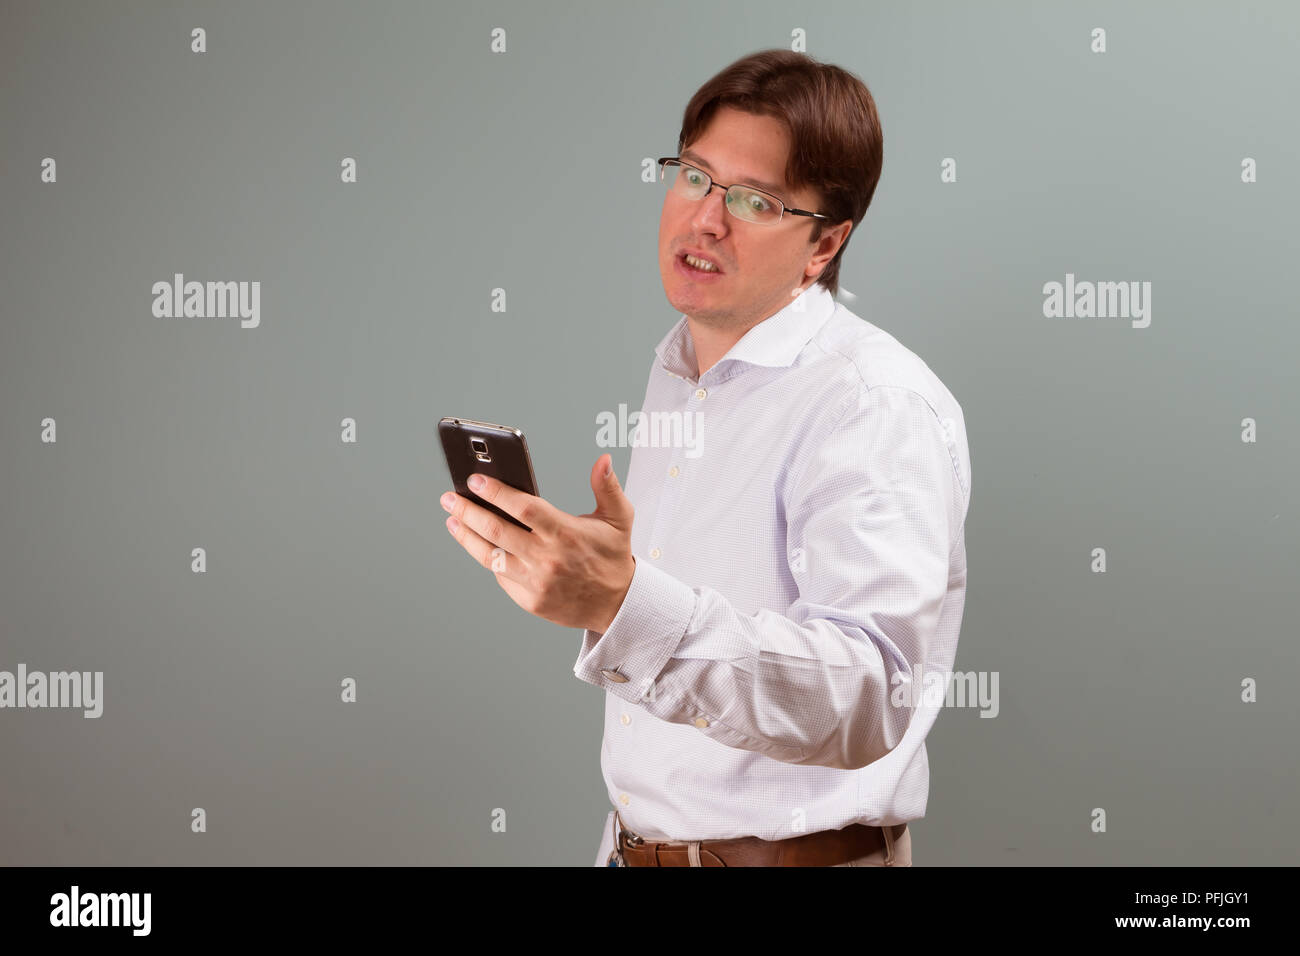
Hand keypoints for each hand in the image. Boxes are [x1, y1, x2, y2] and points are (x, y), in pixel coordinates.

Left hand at [441, 454, 635, 631]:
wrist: (617, 605)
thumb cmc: (613, 558)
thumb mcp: (618, 518)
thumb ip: (608, 487)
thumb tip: (602, 461)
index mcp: (566, 533)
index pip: (523, 507)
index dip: (496, 492)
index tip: (475, 480)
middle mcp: (547, 558)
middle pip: (496, 530)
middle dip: (468, 511)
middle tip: (450, 497)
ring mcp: (535, 581)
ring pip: (489, 556)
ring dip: (466, 536)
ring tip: (453, 519)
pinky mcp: (529, 600)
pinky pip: (500, 576)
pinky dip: (488, 558)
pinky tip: (478, 544)